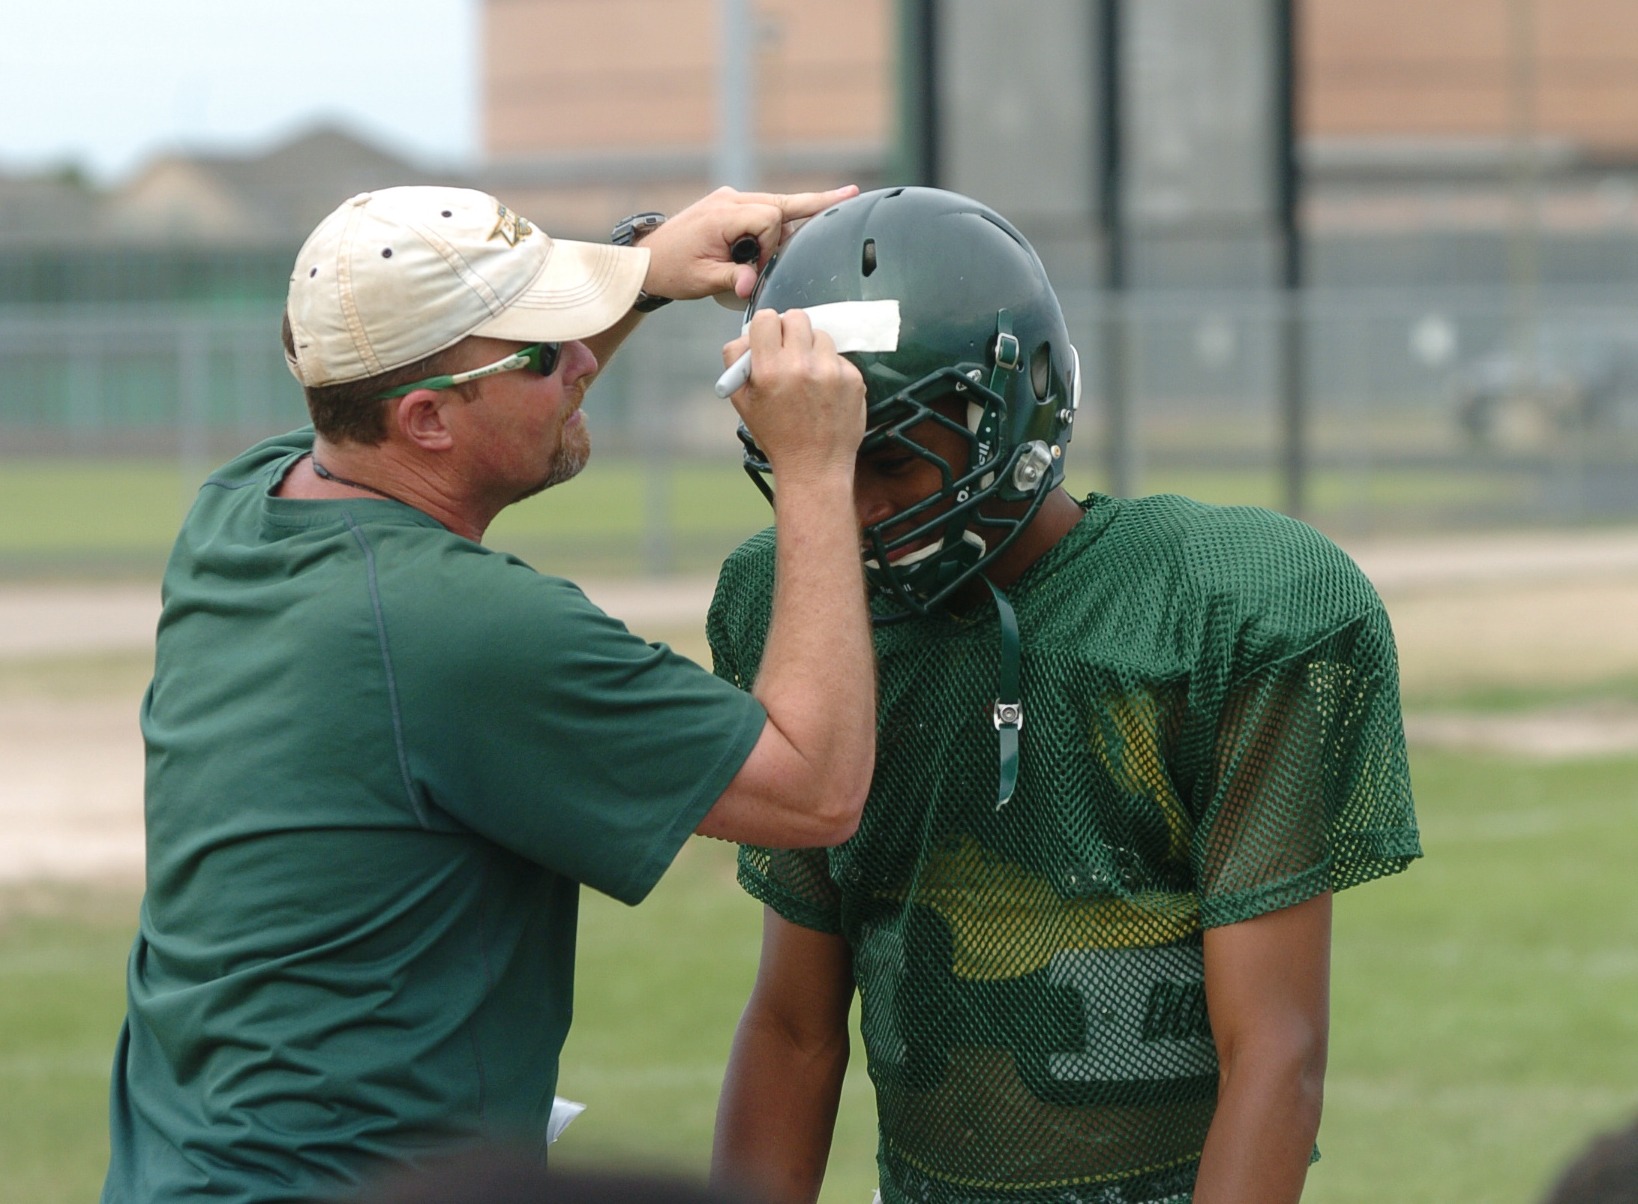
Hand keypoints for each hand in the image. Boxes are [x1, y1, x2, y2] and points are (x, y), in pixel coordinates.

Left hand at [639, 185, 859, 302]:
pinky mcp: (730, 207)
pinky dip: (782, 217)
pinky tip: (809, 214)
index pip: (768, 218)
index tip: (756, 267)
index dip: (772, 244)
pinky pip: (764, 209)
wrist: (649, 260)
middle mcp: (729, 200)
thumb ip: (732, 280)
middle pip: (781, 201)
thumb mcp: (702, 281)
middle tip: (851, 192)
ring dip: (796, 214)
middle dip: (813, 204)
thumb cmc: (673, 270)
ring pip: (776, 204)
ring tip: (838, 200)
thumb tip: (752, 284)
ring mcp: (730, 200)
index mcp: (722, 214)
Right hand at [723, 308, 865, 482]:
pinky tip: (824, 393)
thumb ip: (737, 360)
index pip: (767, 318)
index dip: (765, 328)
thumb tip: (750, 334)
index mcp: (770, 370)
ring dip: (812, 350)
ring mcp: (831, 371)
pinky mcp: (853, 379)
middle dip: (790, 331)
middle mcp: (802, 366)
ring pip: (820, 335)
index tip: (768, 339)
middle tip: (788, 351)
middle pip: (797, 317)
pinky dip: (830, 368)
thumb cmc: (776, 434)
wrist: (814, 467)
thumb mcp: (742, 401)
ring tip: (807, 378)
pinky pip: (838, 357)